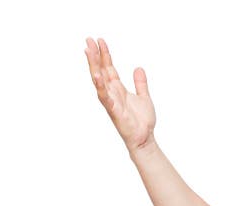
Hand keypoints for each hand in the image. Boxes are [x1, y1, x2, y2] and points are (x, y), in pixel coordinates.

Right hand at [85, 37, 155, 152]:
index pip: (108, 68)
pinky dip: (100, 86)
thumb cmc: (142, 121)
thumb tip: (138, 68)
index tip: (100, 40)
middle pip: (100, 70)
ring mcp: (111, 101)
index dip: (104, 54)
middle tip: (88, 39)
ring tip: (88, 51)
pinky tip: (97, 75)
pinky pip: (105, 97)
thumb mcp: (144, 97)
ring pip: (99, 80)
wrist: (145, 138)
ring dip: (93, 65)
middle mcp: (111, 93)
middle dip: (94, 55)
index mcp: (118, 89)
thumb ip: (140, 83)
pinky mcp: (113, 110)